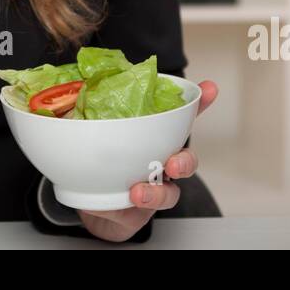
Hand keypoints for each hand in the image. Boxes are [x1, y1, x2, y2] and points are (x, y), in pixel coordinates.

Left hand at [76, 79, 217, 242]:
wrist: (96, 203)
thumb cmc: (102, 162)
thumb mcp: (95, 132)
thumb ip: (91, 109)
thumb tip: (80, 79)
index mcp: (156, 140)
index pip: (182, 121)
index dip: (200, 105)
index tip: (210, 88)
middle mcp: (162, 164)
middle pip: (185, 160)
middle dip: (185, 160)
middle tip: (172, 164)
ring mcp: (156, 189)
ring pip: (169, 192)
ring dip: (156, 192)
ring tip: (138, 192)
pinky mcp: (144, 211)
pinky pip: (146, 209)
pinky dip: (138, 205)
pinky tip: (127, 200)